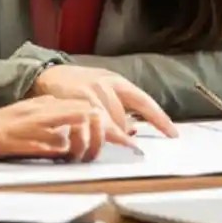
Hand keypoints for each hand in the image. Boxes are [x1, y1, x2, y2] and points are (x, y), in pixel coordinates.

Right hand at [0, 95, 138, 162]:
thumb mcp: (26, 121)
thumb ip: (50, 125)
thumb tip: (74, 137)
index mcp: (44, 105)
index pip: (86, 106)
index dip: (108, 123)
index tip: (123, 140)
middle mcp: (40, 111)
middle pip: (85, 113)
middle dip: (104, 134)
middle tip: (106, 152)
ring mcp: (28, 125)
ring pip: (69, 126)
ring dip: (85, 144)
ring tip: (87, 158)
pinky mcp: (14, 141)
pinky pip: (44, 144)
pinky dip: (60, 152)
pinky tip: (64, 160)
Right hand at [31, 65, 178, 137]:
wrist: (49, 74)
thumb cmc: (80, 84)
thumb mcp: (103, 88)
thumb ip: (119, 106)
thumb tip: (133, 130)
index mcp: (117, 81)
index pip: (144, 102)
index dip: (159, 119)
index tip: (172, 134)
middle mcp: (105, 85)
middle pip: (123, 118)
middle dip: (123, 134)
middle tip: (127, 147)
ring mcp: (89, 94)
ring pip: (107, 124)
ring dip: (107, 138)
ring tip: (103, 146)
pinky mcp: (74, 103)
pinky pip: (90, 126)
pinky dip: (93, 136)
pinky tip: (90, 142)